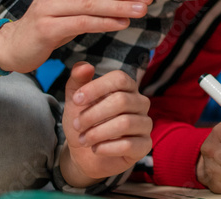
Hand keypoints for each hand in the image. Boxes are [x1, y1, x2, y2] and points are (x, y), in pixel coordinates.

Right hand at [0, 0, 153, 73]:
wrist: (15, 44)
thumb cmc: (50, 22)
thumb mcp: (71, 3)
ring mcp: (49, 7)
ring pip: (91, 4)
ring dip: (119, 7)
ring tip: (141, 10)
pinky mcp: (47, 27)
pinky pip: (82, 23)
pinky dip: (105, 23)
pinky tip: (121, 23)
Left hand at [60, 63, 151, 186]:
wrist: (85, 154)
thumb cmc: (85, 123)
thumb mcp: (75, 102)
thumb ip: (77, 82)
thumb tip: (83, 66)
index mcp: (127, 88)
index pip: (120, 78)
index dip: (97, 87)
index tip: (76, 99)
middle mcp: (140, 103)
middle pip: (121, 101)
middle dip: (93, 114)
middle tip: (77, 125)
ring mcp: (145, 124)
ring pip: (125, 123)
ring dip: (98, 133)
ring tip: (84, 140)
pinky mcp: (144, 145)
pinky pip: (129, 145)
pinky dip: (107, 148)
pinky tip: (96, 149)